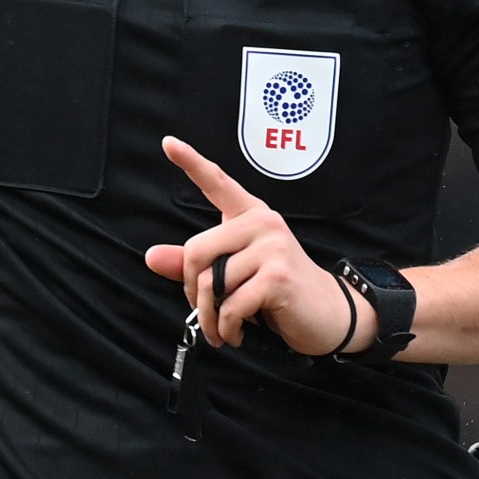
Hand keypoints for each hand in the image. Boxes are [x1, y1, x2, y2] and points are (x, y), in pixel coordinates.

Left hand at [144, 136, 364, 354]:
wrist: (328, 315)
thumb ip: (194, 265)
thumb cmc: (277, 293)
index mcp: (250, 215)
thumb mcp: (234, 275)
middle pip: (196, 251)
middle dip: (193, 291)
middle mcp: (262, 223)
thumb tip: (150, 256)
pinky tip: (238, 334)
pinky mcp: (277, 276)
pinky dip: (227, 328)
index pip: (217, 183)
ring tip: (223, 330)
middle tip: (206, 313)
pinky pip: (231, 305)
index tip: (168, 143)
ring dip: (211, 318)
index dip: (191, 162)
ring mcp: (272, 247)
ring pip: (212, 283)